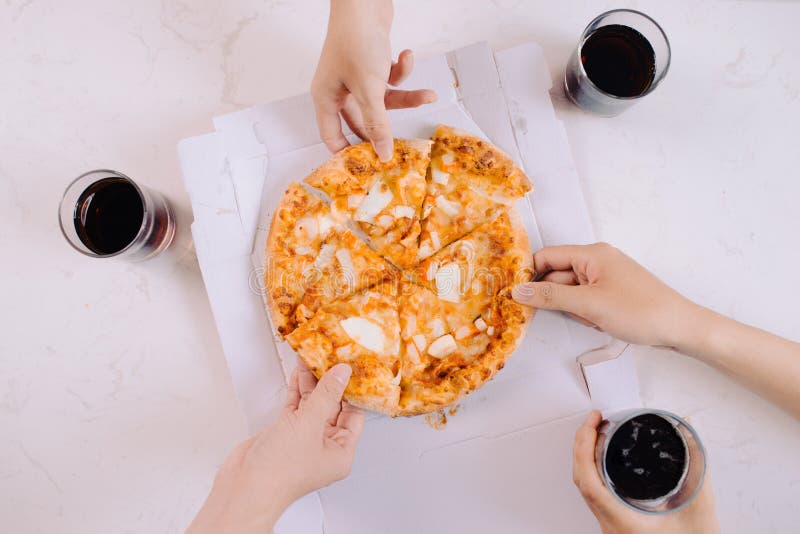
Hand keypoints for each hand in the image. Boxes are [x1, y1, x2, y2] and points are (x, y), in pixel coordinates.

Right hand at [187, 362, 364, 533]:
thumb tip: (342, 374)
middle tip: (331, 358)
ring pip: (313, 404)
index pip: (354, 414)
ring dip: (312, 382)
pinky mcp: (285, 433)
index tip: (351, 368)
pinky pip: (296, 407)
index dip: (352, 391)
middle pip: (333, 407)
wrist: (244, 487)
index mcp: (340, 452)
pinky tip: (299, 373)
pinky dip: (297, 390)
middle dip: (330, 382)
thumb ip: (326, 395)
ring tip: (313, 358)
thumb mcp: (309, 425)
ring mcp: (304, 439)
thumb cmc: (278, 472)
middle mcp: (324, 446)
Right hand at [311, 0, 436, 160]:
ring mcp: (356, 77)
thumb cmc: (357, 41)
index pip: (332, 136)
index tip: (370, 166)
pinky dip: (402, 70)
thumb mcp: (370, 90)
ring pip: (383, 100)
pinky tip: (406, 55)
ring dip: (407, 96)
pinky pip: (390, 79)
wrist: (364, 0)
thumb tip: (383, 154)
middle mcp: (339, 90)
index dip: (349, 152)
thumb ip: (377, 124)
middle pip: (364, 120)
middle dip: (387, 124)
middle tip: (404, 141)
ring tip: (428, 95)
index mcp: (327, 98)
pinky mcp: (372, 63)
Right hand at [511, 243, 697, 347]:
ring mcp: (606, 277)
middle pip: (558, 276)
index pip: (548, 256)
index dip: (530, 274)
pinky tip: (602, 323)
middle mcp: (597, 260)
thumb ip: (550, 296)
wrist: (680, 328)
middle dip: (560, 299)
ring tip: (596, 319)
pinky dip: (588, 313)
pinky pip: (586, 300)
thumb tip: (517, 290)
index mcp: (592, 254)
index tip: (517, 295)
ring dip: (576, 309)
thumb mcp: (589, 305)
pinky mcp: (612, 293)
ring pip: (572, 292)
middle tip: (573, 314)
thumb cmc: (639, 311)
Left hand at [573, 411, 719, 533]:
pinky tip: (605, 461)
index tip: (593, 423)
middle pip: (582, 481)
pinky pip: (596, 495)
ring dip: (587, 458)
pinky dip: (595, 472)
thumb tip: (687, 430)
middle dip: (582, 445)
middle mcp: (611, 526)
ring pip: (587, 489)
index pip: (589, 482)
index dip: (584, 448)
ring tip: (598, 434)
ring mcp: (611, 527)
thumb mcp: (701, 514)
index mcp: (623, 523)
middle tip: (595, 420)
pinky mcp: (617, 526)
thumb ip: (697, 470)